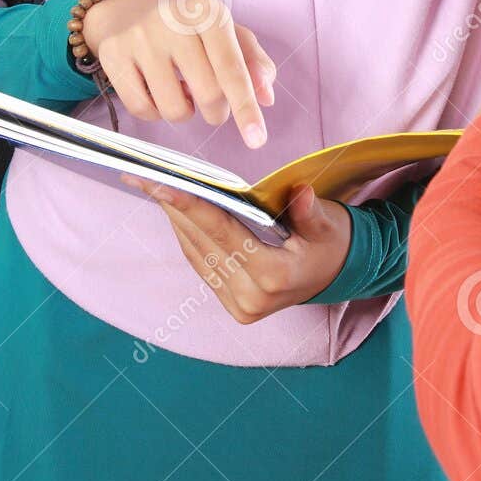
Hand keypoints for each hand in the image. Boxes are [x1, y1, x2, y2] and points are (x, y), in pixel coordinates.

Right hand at [81, 0, 275, 148]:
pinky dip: (155, 112)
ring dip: (185, 112)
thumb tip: (266, 98)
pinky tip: (156, 90)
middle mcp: (175, 22)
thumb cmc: (186, 27)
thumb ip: (252, 61)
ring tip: (181, 91)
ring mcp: (141, 38)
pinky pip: (142, 109)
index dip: (246, 108)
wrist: (125, 9)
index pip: (232, 69)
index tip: (257, 140)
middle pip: (208, 94)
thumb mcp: (223, 32)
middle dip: (216, 111)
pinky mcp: (113, 54)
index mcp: (209, 13)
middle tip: (212, 104)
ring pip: (174, 108)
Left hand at [118, 177, 351, 321]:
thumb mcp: (329, 224)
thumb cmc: (332, 243)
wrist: (338, 275)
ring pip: (197, 255)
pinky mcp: (233, 305)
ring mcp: (240, 305)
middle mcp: (252, 298)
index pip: (224, 234)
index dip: (192, 207)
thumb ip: (310, 213)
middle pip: (202, 244)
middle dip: (172, 207)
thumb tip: (300, 194)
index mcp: (275, 277)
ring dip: (175, 220)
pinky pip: (202, 265)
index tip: (162, 184)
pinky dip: (188, 235)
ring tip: (153, 186)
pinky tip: (174, 210)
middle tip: (143, 175)